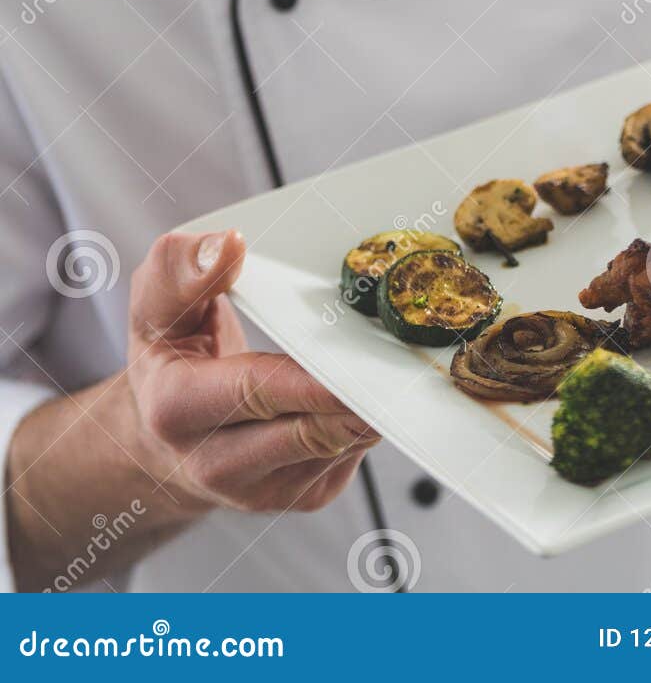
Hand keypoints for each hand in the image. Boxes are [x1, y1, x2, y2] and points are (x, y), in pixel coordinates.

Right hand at [126, 229, 378, 513]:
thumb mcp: (155, 301)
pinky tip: (365, 384)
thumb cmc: (168, 353)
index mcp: (177, 410)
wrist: (163, 433)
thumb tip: (229, 244)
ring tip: (389, 358)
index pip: (258, 391)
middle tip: (405, 351)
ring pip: (342, 444)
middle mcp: (218, 464)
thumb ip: (182, 268)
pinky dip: (368, 416)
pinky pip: (353, 454)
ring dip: (372, 402)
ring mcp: (266, 490)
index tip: (362, 360)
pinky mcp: (304, 496)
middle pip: (313, 429)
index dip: (315, 380)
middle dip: (361, 392)